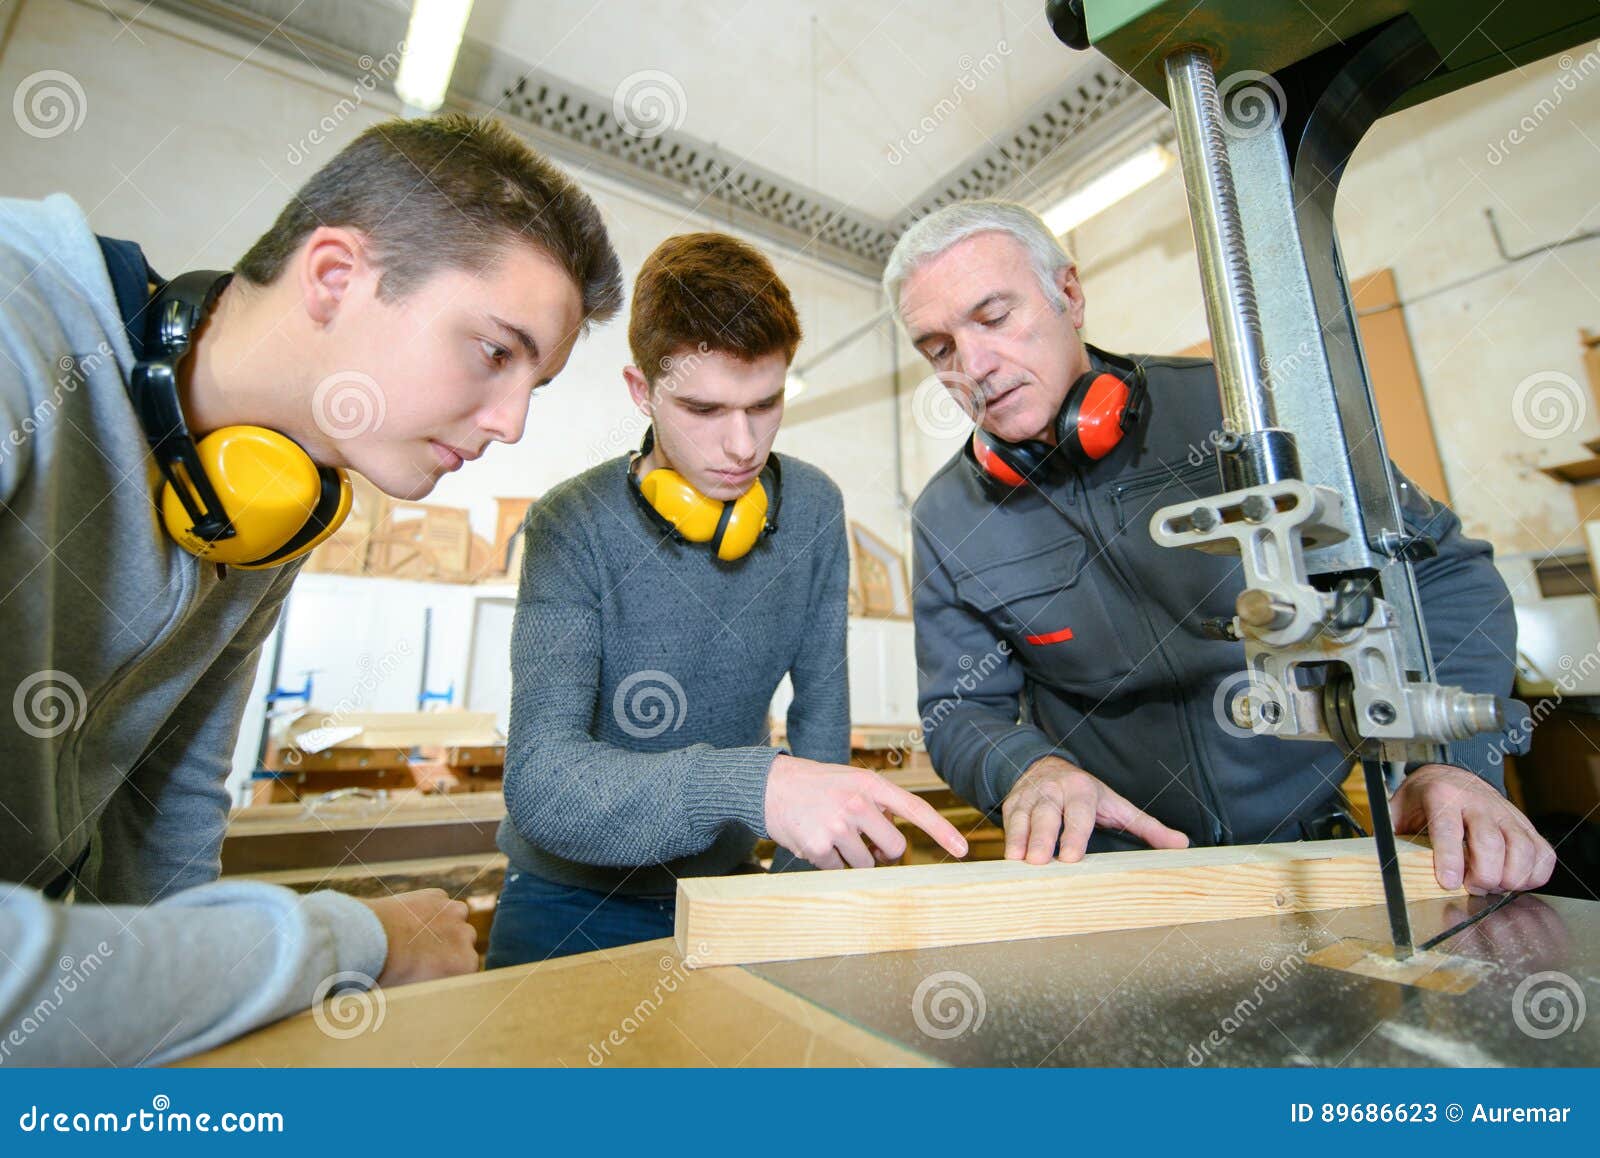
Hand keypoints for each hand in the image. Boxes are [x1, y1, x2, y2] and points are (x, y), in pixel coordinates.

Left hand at [362, 889, 478, 986]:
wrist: (369, 940)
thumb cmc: (388, 973)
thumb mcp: (416, 992)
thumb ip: (433, 987)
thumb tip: (429, 991)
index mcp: (466, 964)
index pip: (465, 968)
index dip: (447, 971)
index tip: (428, 973)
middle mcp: (467, 936)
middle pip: (463, 942)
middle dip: (447, 946)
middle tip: (419, 955)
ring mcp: (454, 911)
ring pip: (455, 918)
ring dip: (443, 924)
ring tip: (415, 934)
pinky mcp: (437, 895)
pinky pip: (438, 902)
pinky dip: (428, 908)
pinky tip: (409, 918)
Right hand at [764, 755, 968, 868]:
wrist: (768, 786)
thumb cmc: (815, 786)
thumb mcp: (851, 782)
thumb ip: (877, 804)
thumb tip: (893, 843)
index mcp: (869, 784)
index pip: (915, 809)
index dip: (941, 831)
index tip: (963, 850)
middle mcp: (856, 803)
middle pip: (894, 848)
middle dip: (883, 852)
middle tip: (863, 841)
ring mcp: (837, 825)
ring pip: (866, 863)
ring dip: (852, 858)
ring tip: (830, 835)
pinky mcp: (818, 846)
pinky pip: (839, 870)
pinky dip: (830, 863)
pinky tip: (814, 841)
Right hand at [1002, 756, 1188, 863]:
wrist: (1044, 766)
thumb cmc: (1087, 795)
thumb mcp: (1117, 806)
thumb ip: (1148, 827)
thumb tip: (1183, 845)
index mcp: (1082, 789)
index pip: (1078, 813)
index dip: (1074, 834)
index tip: (1071, 857)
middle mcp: (1053, 790)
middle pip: (1046, 815)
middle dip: (1042, 838)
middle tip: (1039, 862)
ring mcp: (1029, 796)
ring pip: (1023, 818)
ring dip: (1019, 840)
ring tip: (1018, 862)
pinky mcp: (1011, 804)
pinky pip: (1008, 822)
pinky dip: (1008, 839)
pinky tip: (1009, 859)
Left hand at [1389, 763, 1554, 893]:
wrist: (1452, 776)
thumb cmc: (1425, 800)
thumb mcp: (1400, 810)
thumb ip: (1393, 835)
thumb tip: (1386, 865)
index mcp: (1441, 796)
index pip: (1448, 829)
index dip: (1451, 859)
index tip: (1450, 883)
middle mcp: (1476, 802)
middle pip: (1490, 843)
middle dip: (1484, 874)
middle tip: (1473, 887)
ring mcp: (1504, 812)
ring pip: (1521, 848)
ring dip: (1510, 876)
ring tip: (1493, 885)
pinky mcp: (1524, 823)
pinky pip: (1542, 852)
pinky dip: (1534, 874)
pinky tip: (1516, 880)